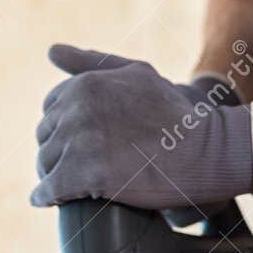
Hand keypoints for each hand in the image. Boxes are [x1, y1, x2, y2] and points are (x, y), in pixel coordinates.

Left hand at [30, 45, 252, 209]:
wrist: (206, 150)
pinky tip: (54, 201)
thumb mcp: (137, 73)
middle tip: (75, 167)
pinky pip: (50, 190)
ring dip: (53, 175)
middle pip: (46, 137)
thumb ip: (93, 62)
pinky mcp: (85, 175)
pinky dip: (48, 197)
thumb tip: (51, 51)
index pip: (51, 109)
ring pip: (46, 163)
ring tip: (68, 185)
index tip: (75, 142)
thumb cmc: (175, 112)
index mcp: (84, 86)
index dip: (62, 127)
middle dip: (57, 151)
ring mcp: (79, 142)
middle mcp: (76, 110)